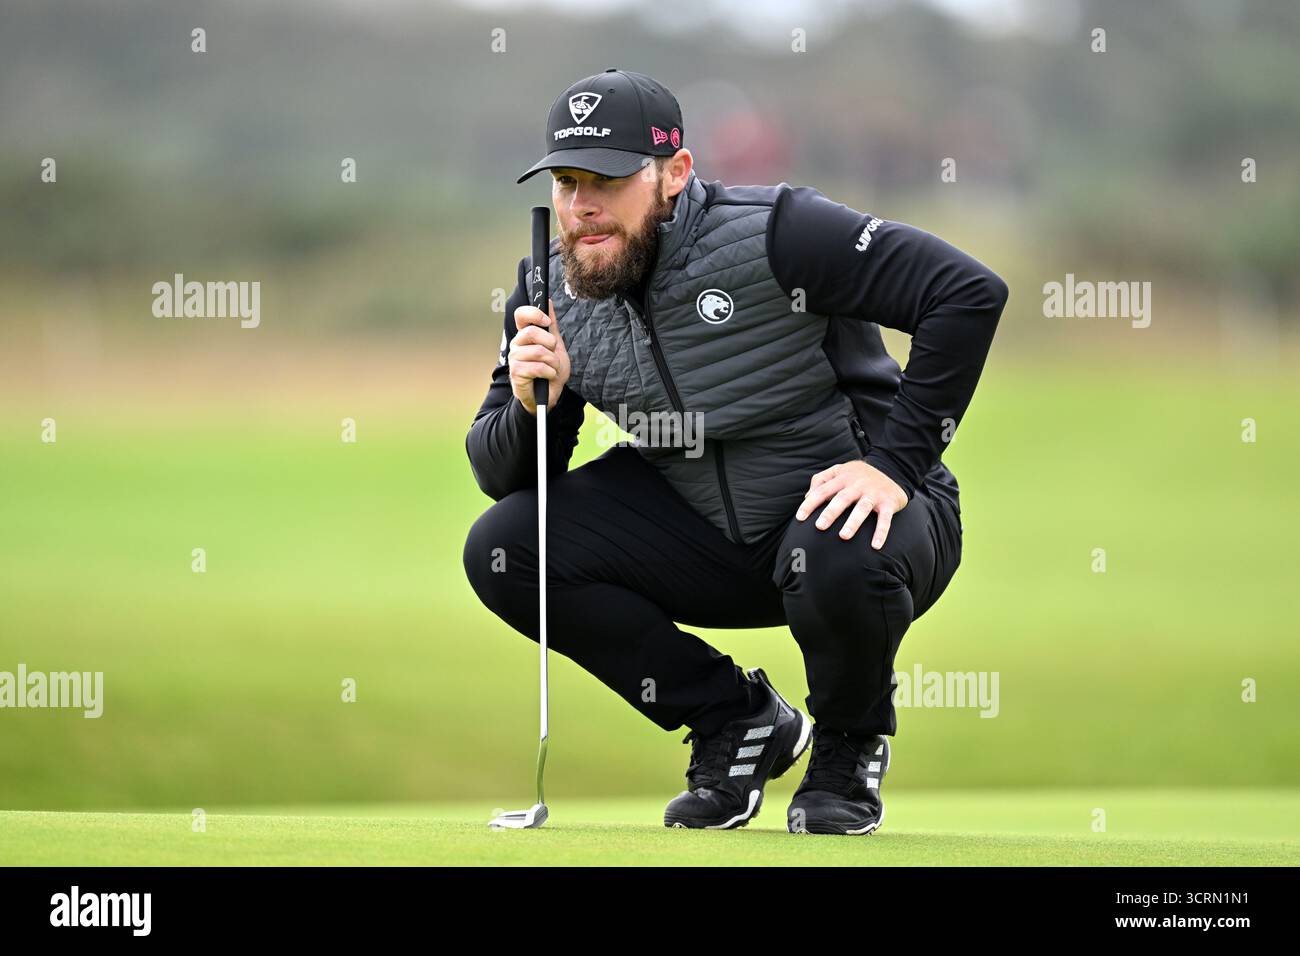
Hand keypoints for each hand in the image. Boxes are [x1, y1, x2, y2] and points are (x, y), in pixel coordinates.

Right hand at [510, 298, 569, 412]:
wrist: (550, 395)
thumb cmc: (551, 370)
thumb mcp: (556, 345)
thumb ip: (551, 325)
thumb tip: (547, 301)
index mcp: (525, 335)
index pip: (521, 314)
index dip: (534, 313)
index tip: (547, 322)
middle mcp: (517, 345)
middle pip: (531, 332)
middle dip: (550, 344)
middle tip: (553, 354)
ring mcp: (515, 359)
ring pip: (538, 352)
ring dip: (553, 362)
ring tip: (552, 368)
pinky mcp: (516, 373)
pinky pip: (538, 367)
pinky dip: (549, 373)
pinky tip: (548, 376)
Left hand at [795, 460, 908, 548]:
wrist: (893, 468)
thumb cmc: (859, 475)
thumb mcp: (840, 470)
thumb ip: (822, 479)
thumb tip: (807, 496)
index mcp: (843, 478)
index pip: (823, 490)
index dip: (810, 504)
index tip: (800, 518)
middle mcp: (858, 485)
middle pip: (842, 499)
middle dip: (830, 513)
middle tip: (819, 527)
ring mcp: (874, 493)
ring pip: (863, 508)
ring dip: (853, 522)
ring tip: (843, 536)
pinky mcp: (889, 502)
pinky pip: (885, 519)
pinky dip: (881, 532)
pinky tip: (875, 546)